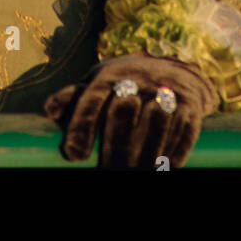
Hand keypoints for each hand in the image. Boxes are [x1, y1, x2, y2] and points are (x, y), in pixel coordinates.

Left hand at [44, 52, 217, 169]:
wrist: (175, 68)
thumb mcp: (101, 83)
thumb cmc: (127, 83)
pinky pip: (185, 129)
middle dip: (115, 146)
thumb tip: (49, 111)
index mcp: (111, 76)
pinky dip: (176, 151)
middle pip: (123, 111)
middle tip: (109, 171)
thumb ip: (76, 98)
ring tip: (138, 173)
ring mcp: (166, 89)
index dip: (81, 127)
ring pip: (156, 122)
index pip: (92, 99)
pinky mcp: (191, 103)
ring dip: (147, 153)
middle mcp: (138, 79)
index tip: (74, 155)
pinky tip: (166, 168)